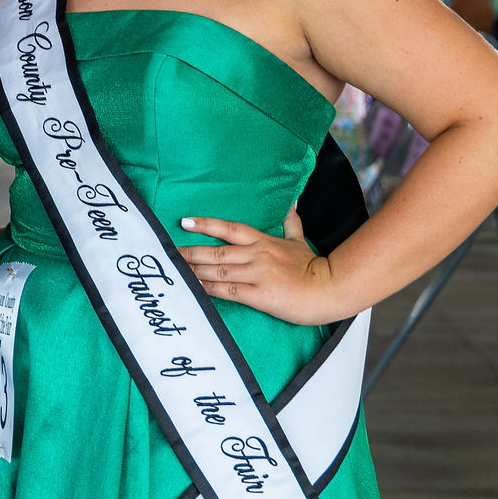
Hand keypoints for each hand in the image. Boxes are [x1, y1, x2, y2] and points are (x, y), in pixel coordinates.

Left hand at [176, 207, 342, 325]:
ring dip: (194, 270)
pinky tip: (195, 287)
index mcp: (263, 241)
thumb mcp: (300, 241)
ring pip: (219, 270)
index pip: (230, 228)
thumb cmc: (313, 267)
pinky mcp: (260, 295)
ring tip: (175, 268)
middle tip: (168, 250)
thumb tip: (292, 203)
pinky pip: (228, 290)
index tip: (185, 222)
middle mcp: (257, 255)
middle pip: (216, 251)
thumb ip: (292, 223)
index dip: (206, 224)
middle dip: (190, 251)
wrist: (329, 288)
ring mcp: (257, 275)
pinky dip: (209, 289)